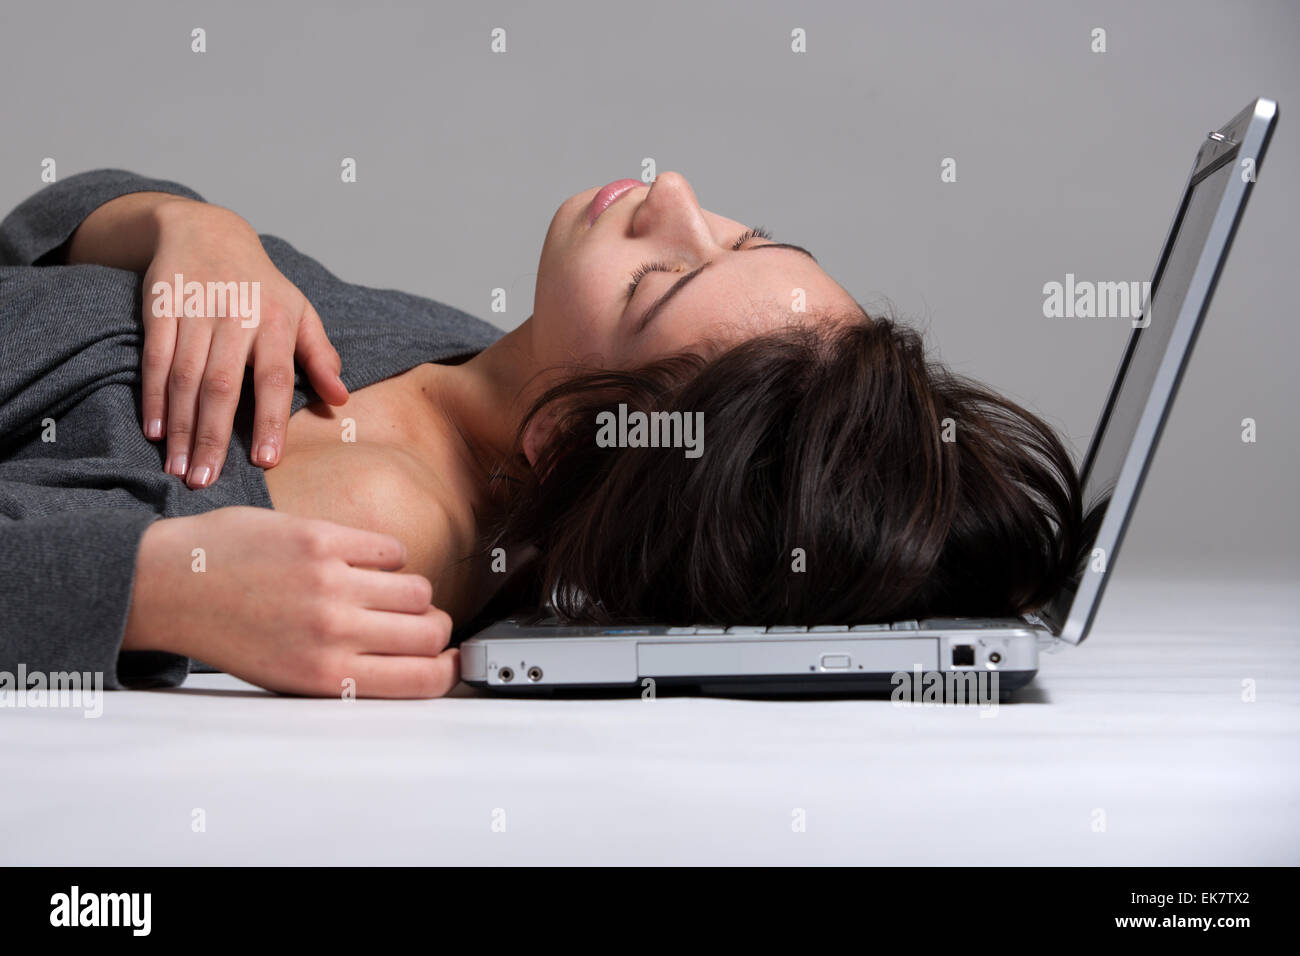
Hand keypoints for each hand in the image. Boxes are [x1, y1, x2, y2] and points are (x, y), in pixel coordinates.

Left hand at [124, 508, 458, 697]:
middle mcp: (335, 633)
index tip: (448, 659)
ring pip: (418, 589)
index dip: (448, 669)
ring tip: (384, 591)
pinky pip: (391, 550)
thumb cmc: (229, 633)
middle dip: (433, 629)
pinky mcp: (323, 540)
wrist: (173, 586)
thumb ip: (348, 672)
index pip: (424, 678)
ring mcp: (331, 583)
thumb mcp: (289, 676)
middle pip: (432, 632)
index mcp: (328, 676)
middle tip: (416, 623)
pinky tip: (361, 562)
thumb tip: (410, 664)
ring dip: (410, 592)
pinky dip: (386, 557)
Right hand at [142, 200, 347, 487]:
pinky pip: (155, 359)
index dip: (269, 420)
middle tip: (205, 480)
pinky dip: (153, 396)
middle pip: (223, 385)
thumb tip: (341, 399)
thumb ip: (320, 356)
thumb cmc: (262, 285)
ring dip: (181, 426)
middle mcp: (236, 316)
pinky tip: (155, 431)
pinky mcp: (161, 308)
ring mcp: (196, 312)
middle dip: (213, 435)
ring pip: (186, 378)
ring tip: (178, 468)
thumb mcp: (301, 311)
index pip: (275, 378)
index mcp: (277, 321)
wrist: (206, 230)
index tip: (264, 460)